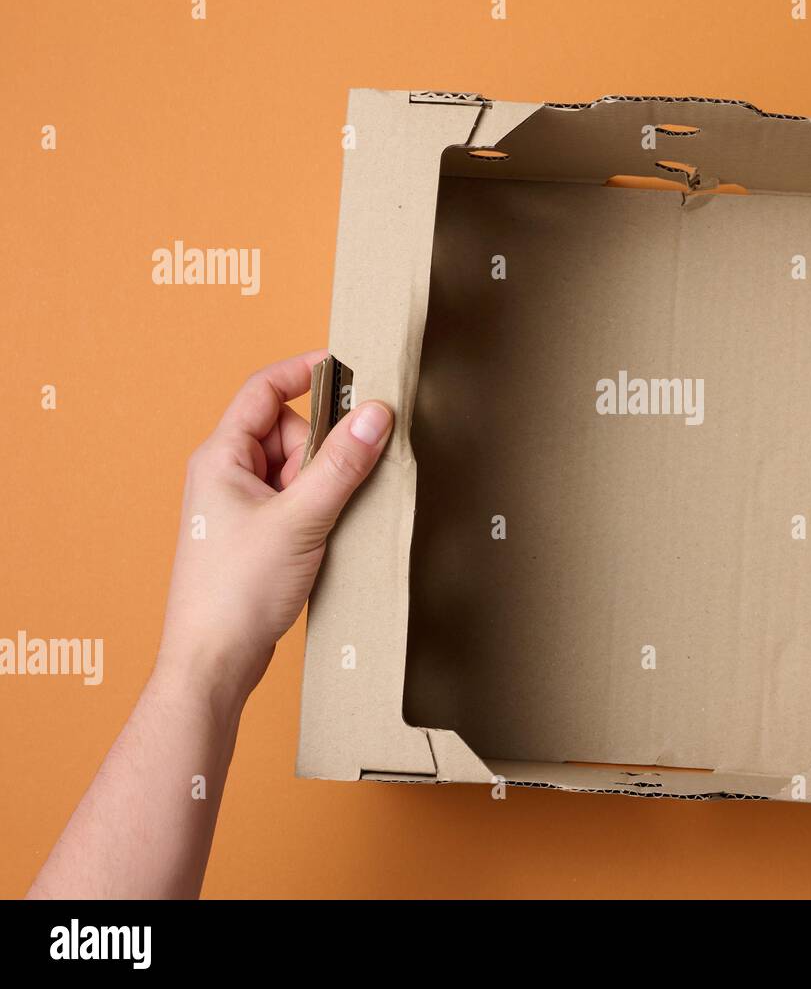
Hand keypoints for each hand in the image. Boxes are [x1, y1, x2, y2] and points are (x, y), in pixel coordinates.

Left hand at [157, 352, 392, 711]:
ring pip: (298, 469)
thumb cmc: (236, 591)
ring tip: (330, 522)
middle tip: (339, 483)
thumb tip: (376, 414)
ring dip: (326, 484)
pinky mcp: (258, 536)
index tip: (350, 369)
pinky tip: (330, 536)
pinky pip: (299, 501)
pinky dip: (321, 509)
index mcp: (221, 457)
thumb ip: (340, 465)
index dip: (305, 372)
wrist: (213, 661)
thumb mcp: (300, 519)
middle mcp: (226, 476)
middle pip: (290, 431)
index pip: (264, 390)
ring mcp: (242, 507)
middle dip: (324, 449)